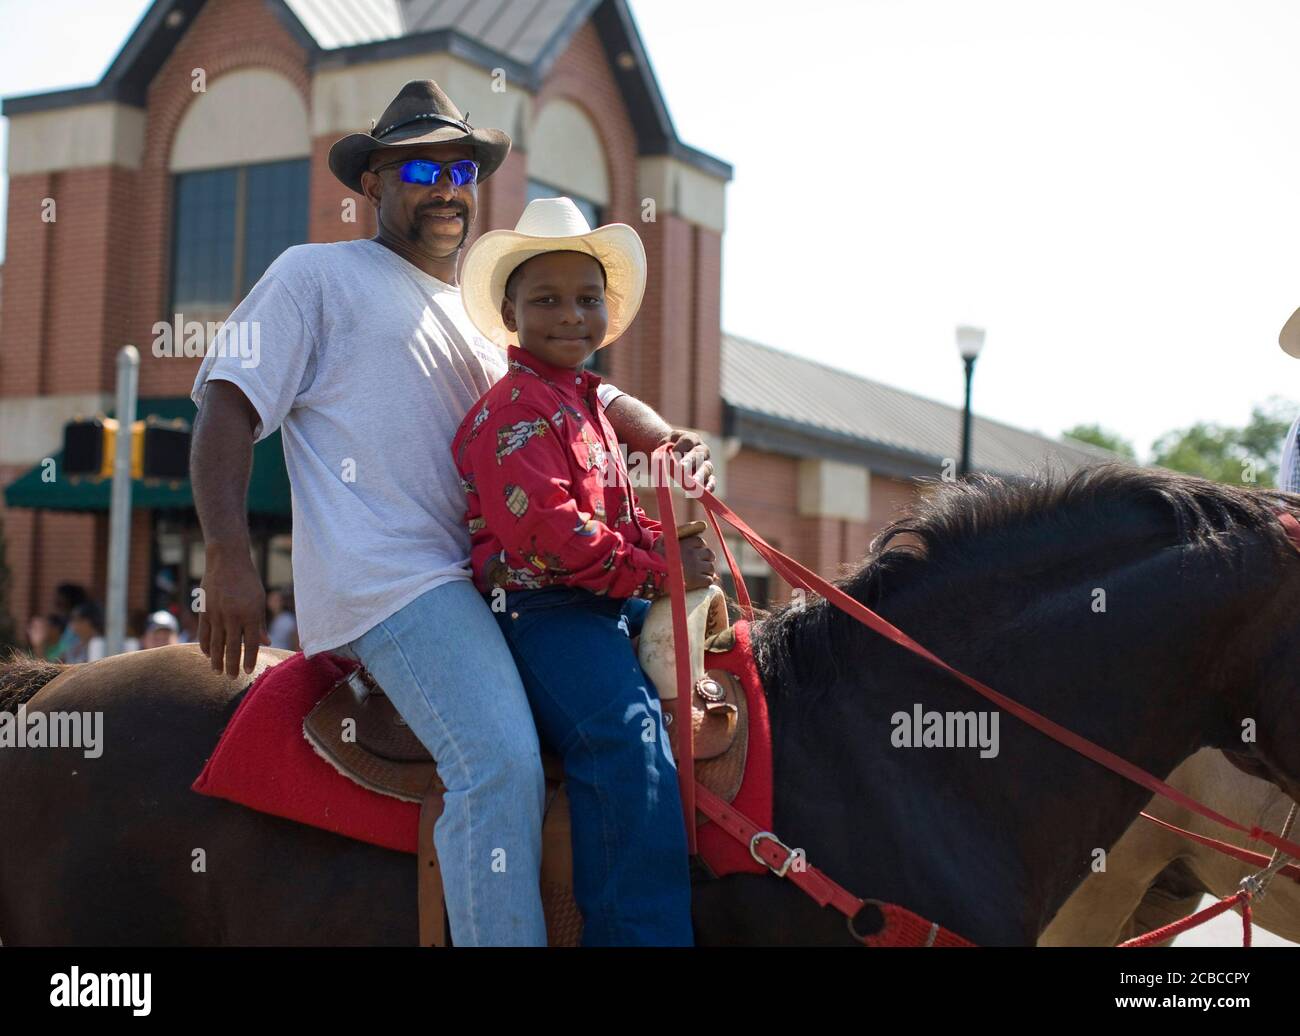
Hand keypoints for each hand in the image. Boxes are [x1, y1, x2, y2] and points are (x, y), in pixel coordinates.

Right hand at [198, 545, 269, 676]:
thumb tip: (265, 643)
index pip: (251, 644)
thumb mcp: (259, 600)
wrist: (227, 560)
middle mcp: (233, 616)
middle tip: (232, 678)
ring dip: (216, 660)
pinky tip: (207, 655)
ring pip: (216, 644)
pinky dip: (205, 646)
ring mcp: (216, 614)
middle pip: (232, 648)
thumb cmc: (248, 581)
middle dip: (232, 665)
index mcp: (251, 614)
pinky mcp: (204, 611)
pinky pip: (203, 633)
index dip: (250, 659)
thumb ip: (260, 623)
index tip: (249, 671)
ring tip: (218, 672)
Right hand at [653, 521, 716, 590]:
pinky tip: (698, 583)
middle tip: (698, 565)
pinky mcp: (697, 580)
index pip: (700, 542)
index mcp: (687, 542)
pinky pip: (708, 580)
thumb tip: (703, 525)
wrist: (650, 575)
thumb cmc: (654, 557)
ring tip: (698, 575)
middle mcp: (694, 553)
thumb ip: (682, 529)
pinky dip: (705, 581)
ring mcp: (696, 567)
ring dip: (706, 571)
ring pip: (710, 568)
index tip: (692, 554)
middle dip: (706, 559)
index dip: (698, 548)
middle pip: (709, 554)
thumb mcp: (664, 538)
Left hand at [660, 430, 715, 493]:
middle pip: (698, 454)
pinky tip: (707, 490)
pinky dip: (710, 485)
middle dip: (690, 460)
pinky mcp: (708, 476)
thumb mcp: (664, 444)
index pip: (687, 441)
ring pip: (707, 467)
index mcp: (691, 439)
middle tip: (682, 467)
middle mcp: (701, 450)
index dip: (679, 447)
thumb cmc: (668, 447)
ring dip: (700, 474)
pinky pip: (712, 480)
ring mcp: (706, 463)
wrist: (673, 453)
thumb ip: (664, 449)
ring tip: (694, 481)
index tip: (670, 454)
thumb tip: (666, 459)